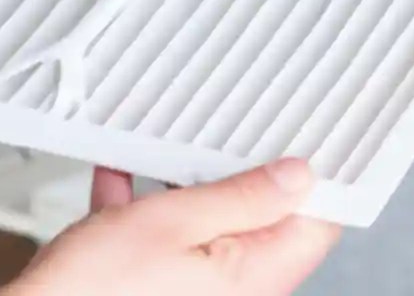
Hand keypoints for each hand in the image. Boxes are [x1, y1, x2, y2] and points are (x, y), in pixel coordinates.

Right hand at [0, 159, 339, 295]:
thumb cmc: (95, 291)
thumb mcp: (173, 222)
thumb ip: (241, 196)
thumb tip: (298, 175)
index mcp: (253, 276)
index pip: (317, 222)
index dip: (318, 176)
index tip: (308, 137)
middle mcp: (235, 288)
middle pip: (261, 216)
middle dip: (238, 170)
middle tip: (226, 134)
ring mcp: (198, 287)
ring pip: (210, 220)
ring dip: (185, 183)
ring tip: (161, 150)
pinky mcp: (161, 283)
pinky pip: (167, 233)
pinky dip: (147, 202)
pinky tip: (121, 173)